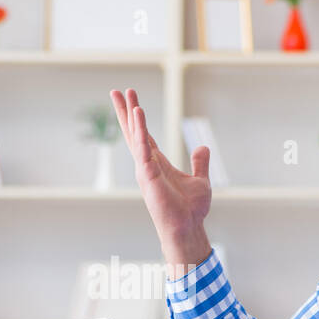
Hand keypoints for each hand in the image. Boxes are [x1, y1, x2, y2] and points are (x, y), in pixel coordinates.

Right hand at [109, 88, 211, 264]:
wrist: (187, 228)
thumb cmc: (191, 210)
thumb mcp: (201, 181)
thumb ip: (200, 163)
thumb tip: (203, 147)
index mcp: (158, 164)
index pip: (144, 136)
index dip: (137, 118)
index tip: (131, 99)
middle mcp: (147, 165)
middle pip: (133, 132)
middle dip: (125, 111)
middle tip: (115, 91)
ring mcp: (145, 170)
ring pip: (135, 136)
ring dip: (130, 115)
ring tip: (124, 94)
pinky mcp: (148, 175)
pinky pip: (143, 148)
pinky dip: (140, 130)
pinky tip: (138, 113)